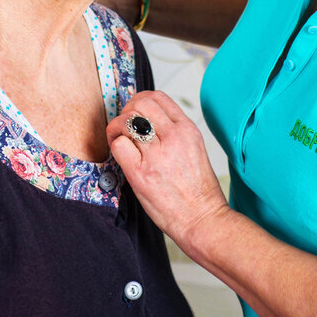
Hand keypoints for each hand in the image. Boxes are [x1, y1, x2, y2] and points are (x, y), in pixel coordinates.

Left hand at [107, 91, 229, 251]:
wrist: (202, 219)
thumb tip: (149, 122)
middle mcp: (174, 137)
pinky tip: (120, 155)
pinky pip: (119, 145)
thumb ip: (174, 133)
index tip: (136, 112)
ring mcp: (157, 154)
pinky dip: (114, 146)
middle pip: (140, 103)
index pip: (158, 97)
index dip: (140, 100)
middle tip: (125, 126)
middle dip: (127, 110)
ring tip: (119, 140)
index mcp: (187, 130)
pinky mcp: (141, 173)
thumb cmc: (198, 191)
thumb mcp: (194, 150)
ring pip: (126, 120)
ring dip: (117, 127)